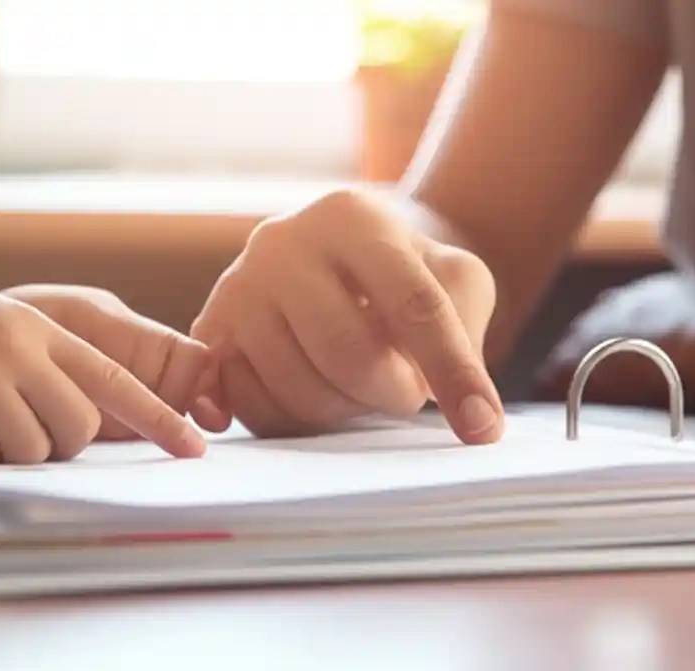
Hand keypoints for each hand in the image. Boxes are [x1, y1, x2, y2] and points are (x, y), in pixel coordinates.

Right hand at [0, 269, 205, 463]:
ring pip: (32, 452)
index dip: (159, 418)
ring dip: (5, 451)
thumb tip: (84, 424)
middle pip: (77, 430)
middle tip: (6, 425)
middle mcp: (16, 349)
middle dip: (55, 444)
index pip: (114, 379)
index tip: (196, 448)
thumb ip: (40, 364)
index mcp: (36, 326)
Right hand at [191, 188, 502, 441]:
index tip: (484, 430)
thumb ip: (464, 328)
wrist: (335, 259)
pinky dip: (289, 419)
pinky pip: (248, 406)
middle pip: (349, 355)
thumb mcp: (455, 279)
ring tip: (358, 385)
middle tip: (405, 392)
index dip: (453, 372)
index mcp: (351, 216)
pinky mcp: (210, 332)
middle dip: (392, 394)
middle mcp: (282, 241)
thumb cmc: (405, 275)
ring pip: (297, 389)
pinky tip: (313, 398)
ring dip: (344, 410)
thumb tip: (469, 411)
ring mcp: (237, 286)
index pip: (413, 304)